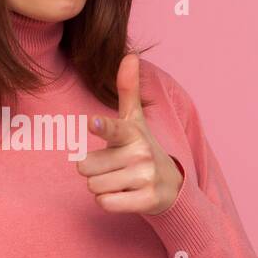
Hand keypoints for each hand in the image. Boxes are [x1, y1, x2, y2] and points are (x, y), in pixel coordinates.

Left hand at [79, 53, 183, 214]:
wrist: (172, 185)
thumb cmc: (142, 147)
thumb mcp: (135, 120)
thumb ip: (128, 90)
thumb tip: (130, 54)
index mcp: (132, 132)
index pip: (113, 128)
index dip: (102, 126)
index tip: (92, 122)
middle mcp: (140, 153)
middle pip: (86, 166)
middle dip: (93, 170)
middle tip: (112, 167)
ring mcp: (145, 177)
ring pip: (94, 187)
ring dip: (100, 186)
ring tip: (120, 180)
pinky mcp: (147, 200)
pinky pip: (105, 203)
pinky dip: (108, 202)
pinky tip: (124, 195)